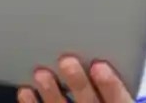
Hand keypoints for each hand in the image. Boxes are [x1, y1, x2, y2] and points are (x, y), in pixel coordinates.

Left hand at [19, 57, 133, 102]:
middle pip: (88, 101)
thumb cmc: (102, 96)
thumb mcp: (115, 90)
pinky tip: (26, 91)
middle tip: (67, 61)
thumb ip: (113, 77)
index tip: (99, 65)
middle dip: (77, 82)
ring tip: (41, 73)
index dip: (109, 84)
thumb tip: (103, 48)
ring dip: (51, 92)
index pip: (118, 99)